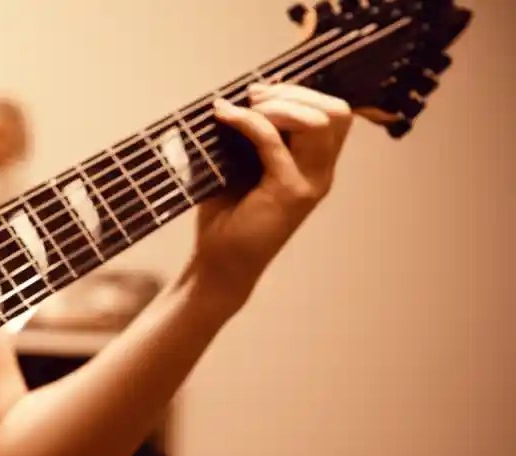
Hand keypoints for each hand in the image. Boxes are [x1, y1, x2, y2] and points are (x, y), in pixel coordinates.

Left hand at [194, 83, 352, 308]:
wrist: (218, 263)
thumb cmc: (226, 216)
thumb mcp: (242, 166)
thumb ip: (253, 135)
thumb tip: (243, 94)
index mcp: (316, 165)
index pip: (335, 114)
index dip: (301, 92)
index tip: (261, 93)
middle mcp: (322, 173)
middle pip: (337, 112)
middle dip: (294, 92)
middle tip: (254, 97)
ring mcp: (309, 183)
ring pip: (319, 122)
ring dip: (278, 105)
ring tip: (244, 107)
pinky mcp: (287, 193)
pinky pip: (274, 143)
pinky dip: (248, 123)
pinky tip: (224, 117)